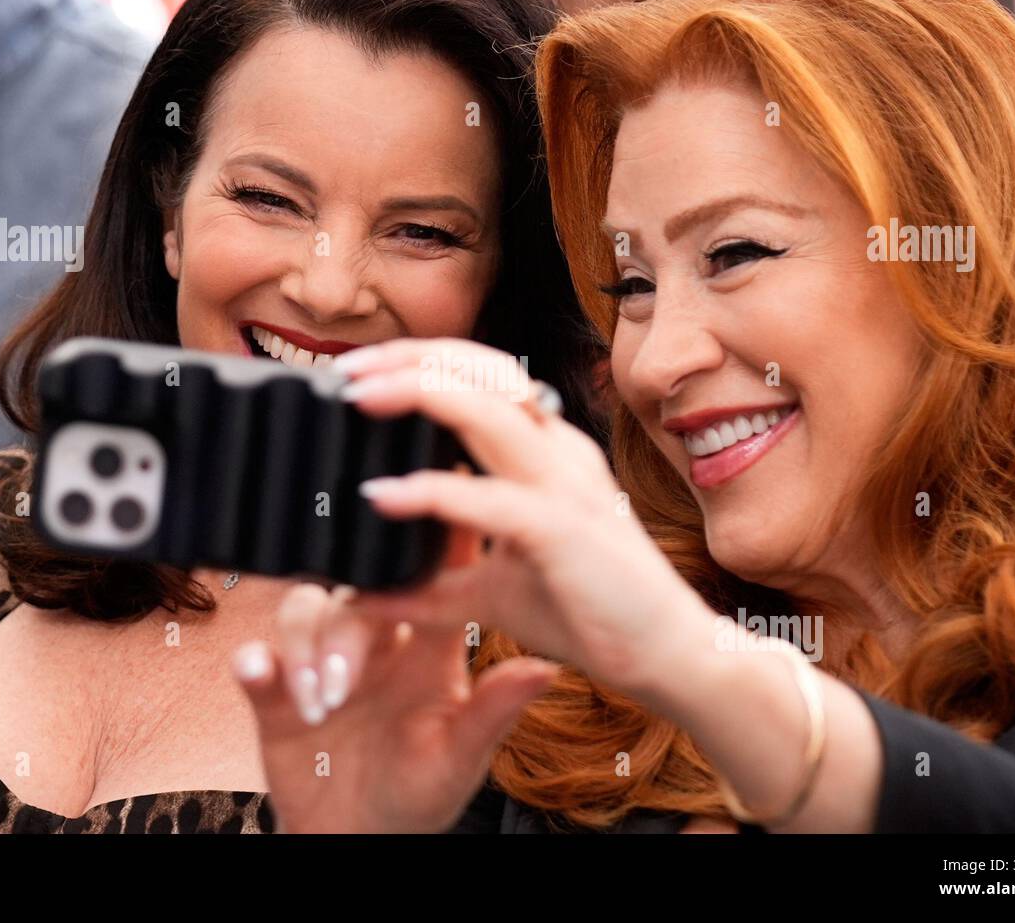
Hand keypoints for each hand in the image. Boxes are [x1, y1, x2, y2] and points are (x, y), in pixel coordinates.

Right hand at [233, 542, 558, 832]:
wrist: (355, 841)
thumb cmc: (419, 796)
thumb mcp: (460, 760)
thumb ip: (493, 711)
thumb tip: (545, 669)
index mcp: (430, 647)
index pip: (436, 577)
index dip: (436, 540)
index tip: (434, 504)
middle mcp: (378, 641)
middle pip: (358, 589)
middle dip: (348, 625)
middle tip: (344, 680)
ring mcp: (324, 659)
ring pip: (307, 612)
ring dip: (306, 652)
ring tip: (319, 704)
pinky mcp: (277, 687)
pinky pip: (258, 656)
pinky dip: (255, 662)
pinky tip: (259, 673)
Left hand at [333, 338, 715, 694]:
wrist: (668, 656)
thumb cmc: (591, 613)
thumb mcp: (492, 595)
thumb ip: (433, 587)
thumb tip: (362, 594)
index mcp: (547, 451)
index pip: (481, 377)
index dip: (419, 361)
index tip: (359, 373)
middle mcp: (559, 451)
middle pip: (481, 373)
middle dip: (409, 358)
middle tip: (346, 367)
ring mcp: (566, 485)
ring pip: (489, 411)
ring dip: (417, 394)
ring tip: (358, 397)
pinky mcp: (566, 531)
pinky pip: (492, 498)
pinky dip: (432, 492)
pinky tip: (383, 494)